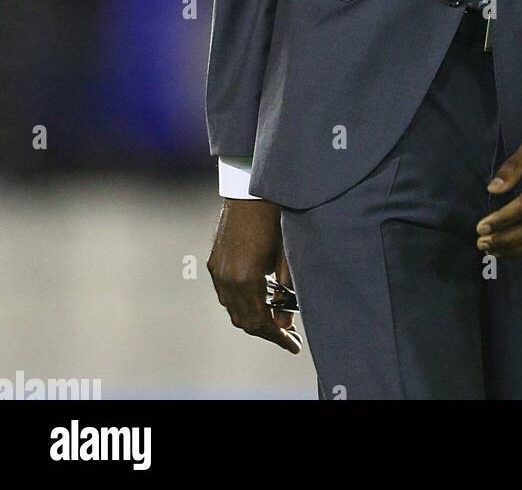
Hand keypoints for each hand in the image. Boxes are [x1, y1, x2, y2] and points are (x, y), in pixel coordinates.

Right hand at [207, 199, 301, 352]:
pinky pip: (226, 293)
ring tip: (276, 318)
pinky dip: (241, 303)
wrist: (250, 190)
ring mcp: (217, 271)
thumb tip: (285, 321)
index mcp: (246, 279)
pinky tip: (259, 298)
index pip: (259, 323)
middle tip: (289, 334)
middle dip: (266, 331)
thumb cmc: (274, 218)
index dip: (277, 337)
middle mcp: (226, 279)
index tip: (293, 345)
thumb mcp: (286, 255)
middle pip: (243, 321)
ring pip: (232, 309)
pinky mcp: (214, 262)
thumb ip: (286, 291)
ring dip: (253, 318)